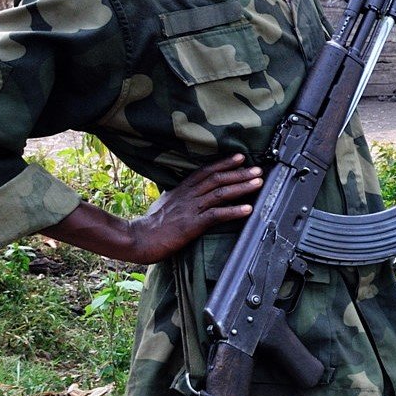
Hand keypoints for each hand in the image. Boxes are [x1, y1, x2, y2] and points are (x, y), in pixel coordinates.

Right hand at [122, 154, 263, 263]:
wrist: (138, 238)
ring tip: (258, 183)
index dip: (224, 163)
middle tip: (258, 169)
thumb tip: (182, 191)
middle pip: (217, 179)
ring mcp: (191, 209)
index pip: (205, 171)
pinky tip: (248, 209)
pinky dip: (233, 211)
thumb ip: (176, 196)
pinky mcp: (192, 224)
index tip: (240, 157)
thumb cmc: (150, 224)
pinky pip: (216, 215)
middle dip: (239, 173)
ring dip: (241, 187)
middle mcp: (188, 195)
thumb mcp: (164, 203)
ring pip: (220, 193)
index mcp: (181, 190)